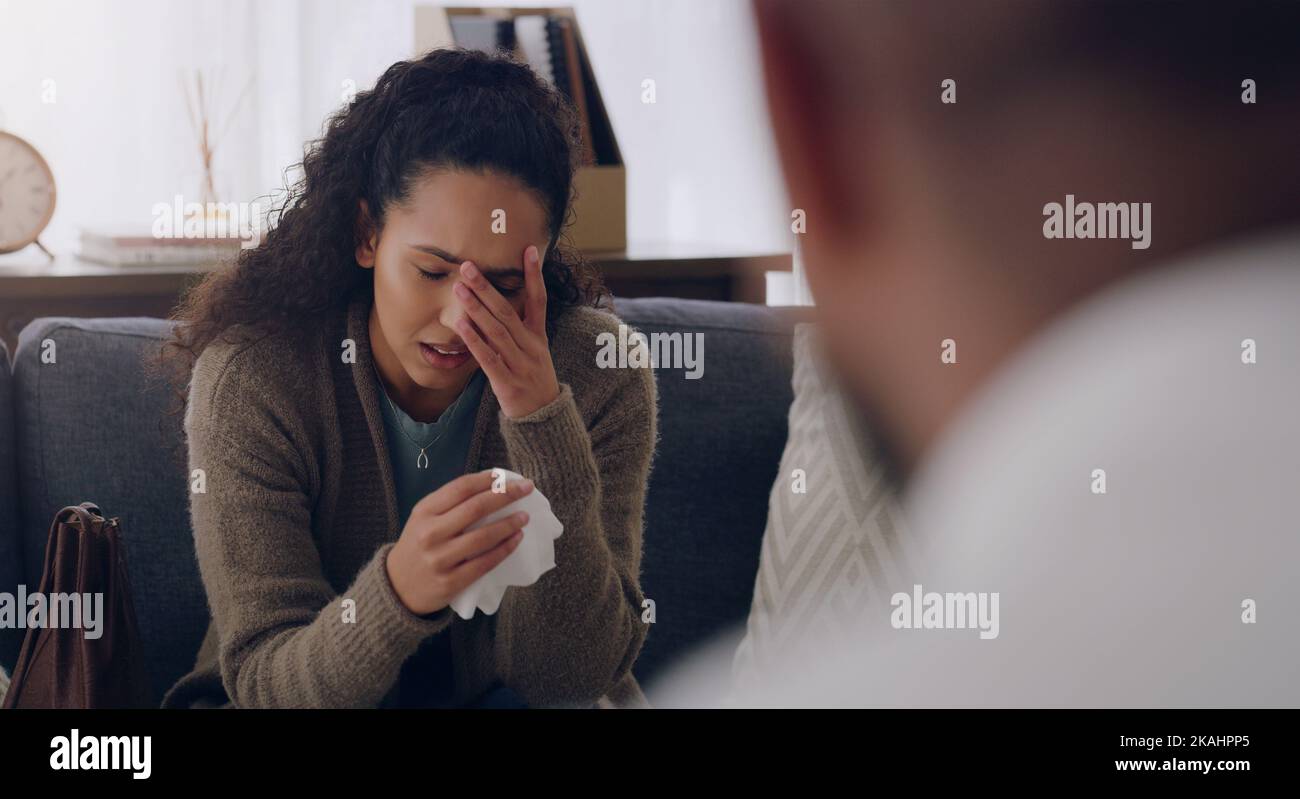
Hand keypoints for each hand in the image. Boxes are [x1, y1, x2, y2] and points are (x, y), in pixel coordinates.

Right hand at [386, 470, 533, 615]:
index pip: (461, 488)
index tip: (508, 476)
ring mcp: (440, 559)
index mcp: (424, 512)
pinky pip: (485, 562)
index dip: (487, 480)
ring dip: (509, 524)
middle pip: (476, 508)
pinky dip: (505, 549)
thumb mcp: (424, 518)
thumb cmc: (419, 545)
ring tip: (525, 516)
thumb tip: (492, 484)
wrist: (397, 587)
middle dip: (506, 495)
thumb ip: (450, 503)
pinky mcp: (451, 582)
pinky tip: (516, 538)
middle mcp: (430, 533)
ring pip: (483, 537)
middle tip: (526, 488)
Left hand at [453, 244, 559, 418]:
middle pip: (508, 311)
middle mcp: (531, 346)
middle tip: (468, 266)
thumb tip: (497, 301)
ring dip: (476, 308)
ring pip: (497, 331)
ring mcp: (520, 364)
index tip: (528, 250)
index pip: (539, 300)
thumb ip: (520, 327)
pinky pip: (489, 358)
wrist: (544, 416)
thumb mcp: (534, 350)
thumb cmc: (533, 378)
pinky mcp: (507, 381)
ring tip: (459, 289)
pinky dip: (476, 340)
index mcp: (538, 336)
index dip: (535, 275)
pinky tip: (461, 325)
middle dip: (486, 287)